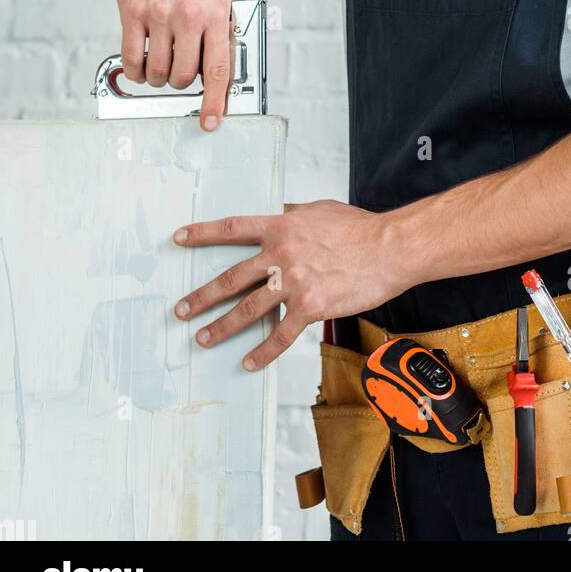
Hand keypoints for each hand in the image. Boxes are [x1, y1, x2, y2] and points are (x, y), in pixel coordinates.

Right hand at [113, 0, 234, 131]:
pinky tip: (140, 65)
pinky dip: (136, 71)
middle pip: (185, 75)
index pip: (219, 68)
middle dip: (180, 84)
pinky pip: (133, 58)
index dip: (215, 100)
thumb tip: (222, 72)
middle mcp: (189, 15)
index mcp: (215, 13)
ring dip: (157, 79)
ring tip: (159, 66)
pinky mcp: (133, 13)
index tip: (210, 120)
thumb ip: (221, 31)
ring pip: (158, 71)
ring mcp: (160, 15)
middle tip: (178, 75)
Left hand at [171, 200, 409, 368]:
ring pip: (247, 309)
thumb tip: (280, 212)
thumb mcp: (320, 210)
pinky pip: (280, 334)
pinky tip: (249, 361)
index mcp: (282, 227)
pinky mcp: (311, 307)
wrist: (390, 248)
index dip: (203, 233)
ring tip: (203, 338)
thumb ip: (295, 214)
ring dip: (221, 326)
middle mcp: (281, 254)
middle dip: (201, 296)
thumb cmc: (360, 228)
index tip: (180, 239)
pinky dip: (263, 352)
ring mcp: (294, 282)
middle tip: (181, 309)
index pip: (233, 228)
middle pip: (231, 277)